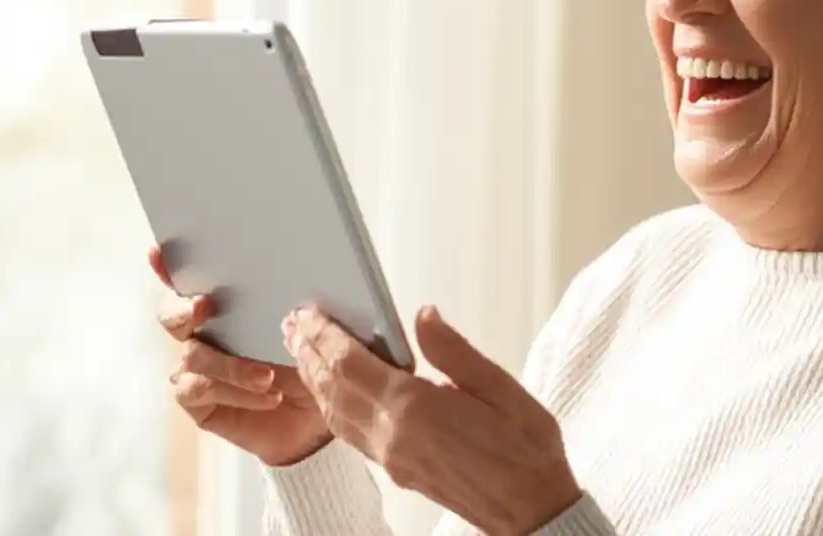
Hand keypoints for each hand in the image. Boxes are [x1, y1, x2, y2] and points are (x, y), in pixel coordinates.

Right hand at [150, 245, 331, 465]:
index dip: (169, 266)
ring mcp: (198, 369)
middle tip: (204, 307)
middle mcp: (204, 335)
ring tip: (269, 378)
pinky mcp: (199, 402)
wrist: (316, 419)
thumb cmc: (310, 366)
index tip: (158, 253)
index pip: (191, 281)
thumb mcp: (312, 333)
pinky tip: (268, 397)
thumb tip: (306, 290)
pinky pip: (199, 390)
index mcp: (227, 309)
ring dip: (231, 366)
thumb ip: (301, 308)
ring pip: (191, 357)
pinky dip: (235, 392)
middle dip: (182, 309)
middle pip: (171, 315)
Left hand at [283, 304, 580, 535]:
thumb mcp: (500, 387)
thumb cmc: (524, 450)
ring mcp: (391, 457)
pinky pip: (349, 433)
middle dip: (308, 352)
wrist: (530, 509)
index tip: (307, 312)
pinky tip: (333, 392)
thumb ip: (453, 350)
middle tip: (291, 323)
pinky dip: (332, 405)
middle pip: (333, 388)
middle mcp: (393, 435)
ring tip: (301, 351)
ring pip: (335, 413)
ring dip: (314, 379)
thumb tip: (423, 315)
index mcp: (416, 408)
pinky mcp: (397, 471)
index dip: (324, 335)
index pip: (351, 363)